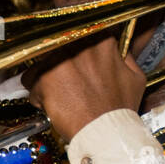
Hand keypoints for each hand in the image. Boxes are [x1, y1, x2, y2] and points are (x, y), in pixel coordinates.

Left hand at [21, 31, 145, 141]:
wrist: (105, 133)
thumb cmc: (120, 109)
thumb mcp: (134, 76)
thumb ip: (123, 56)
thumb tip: (115, 48)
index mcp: (102, 38)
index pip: (78, 30)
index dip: (71, 43)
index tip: (70, 54)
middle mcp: (79, 42)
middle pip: (56, 45)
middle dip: (56, 62)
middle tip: (63, 81)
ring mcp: (60, 58)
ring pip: (40, 62)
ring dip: (44, 78)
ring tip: (58, 96)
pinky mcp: (44, 76)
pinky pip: (30, 80)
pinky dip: (37, 94)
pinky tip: (51, 106)